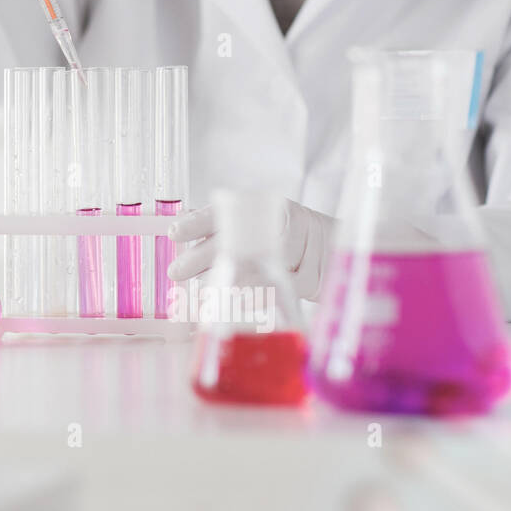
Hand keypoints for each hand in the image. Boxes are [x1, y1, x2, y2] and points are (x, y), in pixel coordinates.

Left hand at [166, 199, 336, 301]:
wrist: (336, 248)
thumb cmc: (286, 237)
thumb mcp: (257, 226)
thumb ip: (221, 229)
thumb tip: (180, 234)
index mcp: (265, 206)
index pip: (227, 212)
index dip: (198, 223)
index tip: (174, 233)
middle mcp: (284, 222)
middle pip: (239, 240)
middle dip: (203, 257)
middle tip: (177, 271)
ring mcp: (303, 248)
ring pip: (259, 265)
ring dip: (225, 280)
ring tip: (198, 291)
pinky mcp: (312, 276)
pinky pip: (281, 288)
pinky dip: (257, 297)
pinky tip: (237, 303)